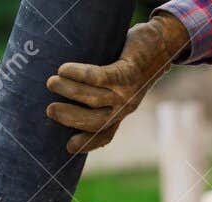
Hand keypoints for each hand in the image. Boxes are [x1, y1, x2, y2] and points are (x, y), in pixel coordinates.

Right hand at [46, 14, 189, 153]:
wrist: (162, 44)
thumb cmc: (133, 61)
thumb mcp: (119, 82)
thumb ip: (100, 91)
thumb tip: (63, 92)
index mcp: (121, 111)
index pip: (106, 134)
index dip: (88, 143)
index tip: (68, 148)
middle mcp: (125, 106)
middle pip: (96, 121)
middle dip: (71, 118)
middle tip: (50, 111)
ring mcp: (127, 90)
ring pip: (94, 98)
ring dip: (69, 91)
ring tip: (51, 82)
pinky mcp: (127, 72)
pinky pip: (100, 77)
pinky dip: (79, 74)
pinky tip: (64, 69)